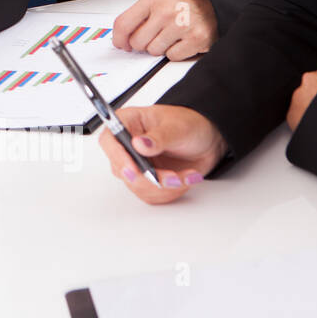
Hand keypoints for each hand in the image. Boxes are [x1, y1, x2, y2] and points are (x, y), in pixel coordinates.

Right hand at [97, 105, 227, 203]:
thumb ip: (158, 137)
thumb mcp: (177, 127)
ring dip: (165, 187)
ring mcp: (136, 164)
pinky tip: (185, 178)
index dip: (118, 157)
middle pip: (123, 170)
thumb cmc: (190, 125)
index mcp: (128, 122)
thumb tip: (139, 144)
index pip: (109, 140)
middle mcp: (128, 145)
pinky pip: (152, 195)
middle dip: (150, 178)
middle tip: (173, 176)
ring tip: (185, 176)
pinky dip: (172, 191)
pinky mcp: (147, 179)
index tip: (134, 169)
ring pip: (138, 187)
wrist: (207, 142)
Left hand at [112, 0, 217, 59]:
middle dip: (143, 43)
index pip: (124, 24)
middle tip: (154, 36)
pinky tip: (181, 41)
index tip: (122, 44)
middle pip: (137, 42)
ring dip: (160, 48)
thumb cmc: (179, 6)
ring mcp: (181, 25)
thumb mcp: (155, 2)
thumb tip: (121, 39)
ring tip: (170, 36)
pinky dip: (175, 52)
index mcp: (153, 0)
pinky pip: (172, 56)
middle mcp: (167, 12)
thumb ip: (137, 17)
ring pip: (154, 51)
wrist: (210, 5)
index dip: (119, 39)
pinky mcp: (196, 39)